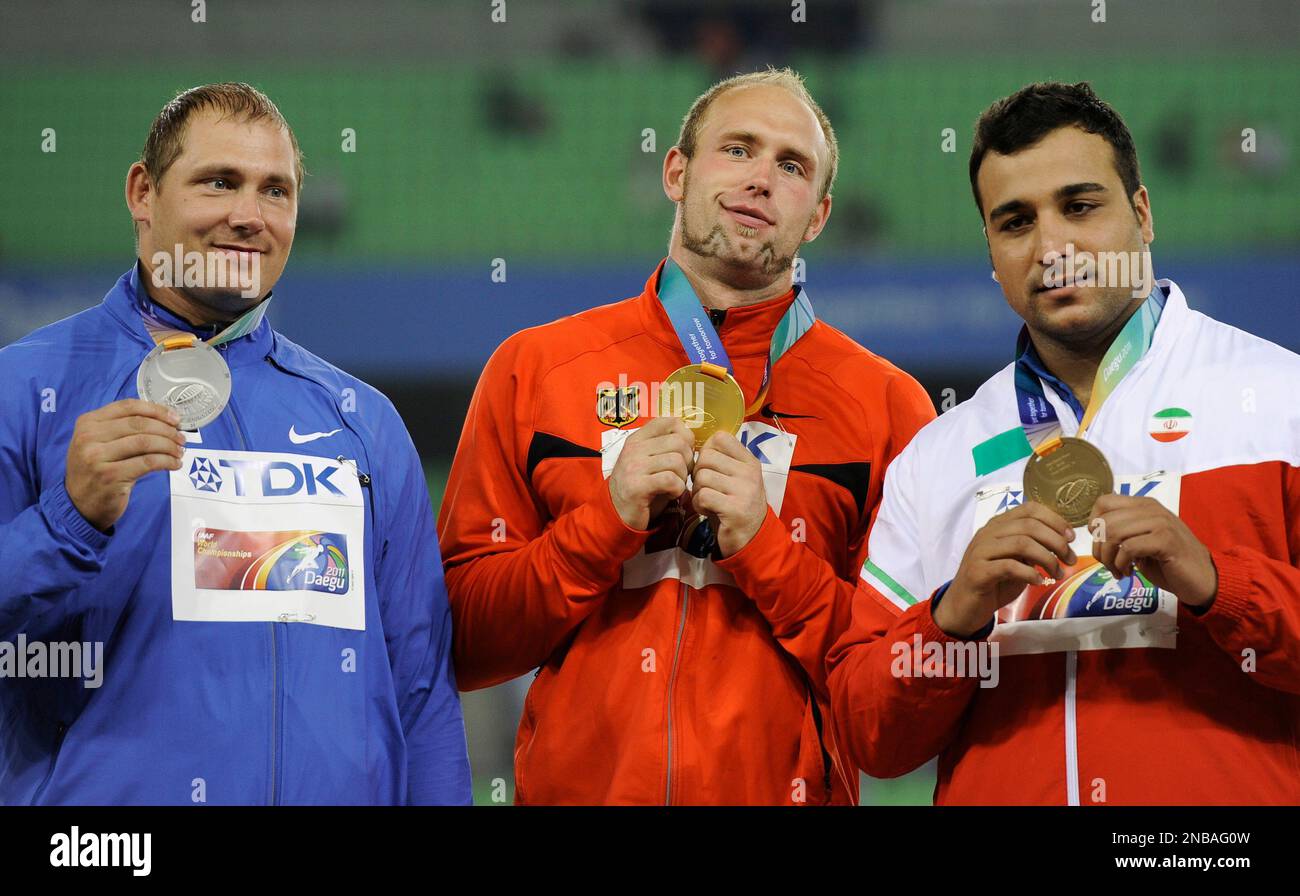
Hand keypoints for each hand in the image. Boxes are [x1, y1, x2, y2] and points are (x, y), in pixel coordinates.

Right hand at [65, 399, 185, 532]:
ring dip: (169, 445)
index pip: (128, 406)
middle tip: (181, 438)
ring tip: (179, 451)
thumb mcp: (99, 443)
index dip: (156, 410)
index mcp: (88, 422)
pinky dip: (166, 461)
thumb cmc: (96, 471)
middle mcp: (89, 436)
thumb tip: (166, 420)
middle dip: (167, 429)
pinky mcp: (110, 476)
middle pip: (139, 423)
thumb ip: (123, 428)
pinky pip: (148, 462)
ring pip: (145, 442)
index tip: (175, 418)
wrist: (79, 505)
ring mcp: (97, 456)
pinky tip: (174, 464)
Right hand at [608, 416, 694, 529]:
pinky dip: (678, 489)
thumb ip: (666, 447)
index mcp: (637, 439)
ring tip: (674, 485)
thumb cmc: (641, 488)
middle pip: (679, 442)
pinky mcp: (637, 487)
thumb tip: (691, 439)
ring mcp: (633, 467)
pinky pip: (671, 480)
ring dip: (683, 477)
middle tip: (681, 474)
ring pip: (677, 461)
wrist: (616, 514)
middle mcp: (634, 449)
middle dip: (688, 460)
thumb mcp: (649, 461)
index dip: (686, 436)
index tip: (683, 453)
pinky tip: (670, 494)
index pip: (671, 421)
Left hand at [689, 430, 766, 557]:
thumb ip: (721, 460)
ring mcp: (744, 490)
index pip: (720, 437)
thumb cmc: (736, 505)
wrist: (752, 538)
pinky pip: (702, 496)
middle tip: (705, 487)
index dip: (706, 450)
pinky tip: (707, 510)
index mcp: (750, 461)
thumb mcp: (736, 478)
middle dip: (698, 472)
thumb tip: (692, 444)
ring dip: (697, 490)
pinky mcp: (735, 509)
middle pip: (706, 456)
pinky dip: (698, 505)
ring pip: (702, 476)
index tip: (709, 467)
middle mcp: (750, 472)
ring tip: (707, 500)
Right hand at [935, 502, 1076, 637]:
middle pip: (1029, 525)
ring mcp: (981, 551)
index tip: (1071, 537)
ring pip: (1021, 543)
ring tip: (1057, 574)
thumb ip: (1032, 549)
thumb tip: (1060, 543)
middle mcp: (988, 533)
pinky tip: (1038, 582)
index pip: (1029, 509)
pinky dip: (1029, 573)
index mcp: (998, 525)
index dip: (1054, 520)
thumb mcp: (1017, 562)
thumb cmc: (993, 583)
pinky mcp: (978, 572)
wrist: (964, 607)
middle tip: (1070, 559)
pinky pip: (1009, 566)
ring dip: (1047, 558)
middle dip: (1056, 542)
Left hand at [1090, 494, 1217, 607]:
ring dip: (1109, 558)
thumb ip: (1122, 531)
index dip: (1094, 523)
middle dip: (1099, 548)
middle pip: (1105, 521)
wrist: (1203, 579)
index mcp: (1144, 505)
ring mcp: (1160, 523)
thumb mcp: (1140, 541)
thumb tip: (1095, 532)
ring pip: (1114, 533)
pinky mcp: (1166, 540)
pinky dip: (1122, 564)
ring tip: (1118, 570)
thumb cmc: (1168, 562)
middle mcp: (1151, 509)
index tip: (1100, 543)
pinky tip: (1129, 573)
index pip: (1104, 501)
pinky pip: (1129, 547)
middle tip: (1108, 564)